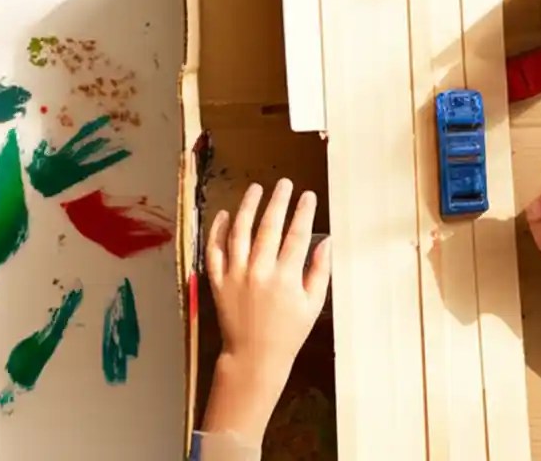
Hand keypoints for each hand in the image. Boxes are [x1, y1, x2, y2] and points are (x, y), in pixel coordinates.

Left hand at [201, 180, 331, 444]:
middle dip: (278, 201)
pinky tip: (227, 214)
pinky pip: (215, 250)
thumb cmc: (288, 332)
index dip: (304, 212)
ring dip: (248, 207)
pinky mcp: (217, 281)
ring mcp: (235, 275)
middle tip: (284, 184)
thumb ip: (319, 271)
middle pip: (269, 227)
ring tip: (256, 188)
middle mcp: (259, 272)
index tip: (308, 195)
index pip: (297, 235)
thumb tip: (326, 241)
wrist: (253, 357)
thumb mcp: (313, 304)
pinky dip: (219, 230)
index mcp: (285, 278)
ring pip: (240, 232)